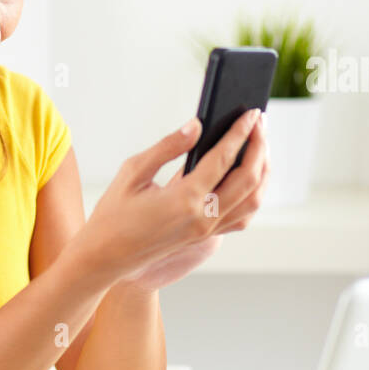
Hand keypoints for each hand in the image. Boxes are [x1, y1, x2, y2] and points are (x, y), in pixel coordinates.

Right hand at [76, 107, 269, 290]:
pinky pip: (242, 216)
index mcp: (184, 199)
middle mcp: (202, 217)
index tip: (251, 113)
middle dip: (259, 146)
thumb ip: (168, 147)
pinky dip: (253, 194)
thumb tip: (196, 125)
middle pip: (248, 179)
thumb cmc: (113, 214)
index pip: (223, 159)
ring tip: (259, 146)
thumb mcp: (132, 172)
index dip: (240, 133)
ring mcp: (206, 230)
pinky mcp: (205, 236)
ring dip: (262, 171)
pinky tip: (249, 176)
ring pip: (252, 200)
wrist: (106, 256)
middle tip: (259, 122)